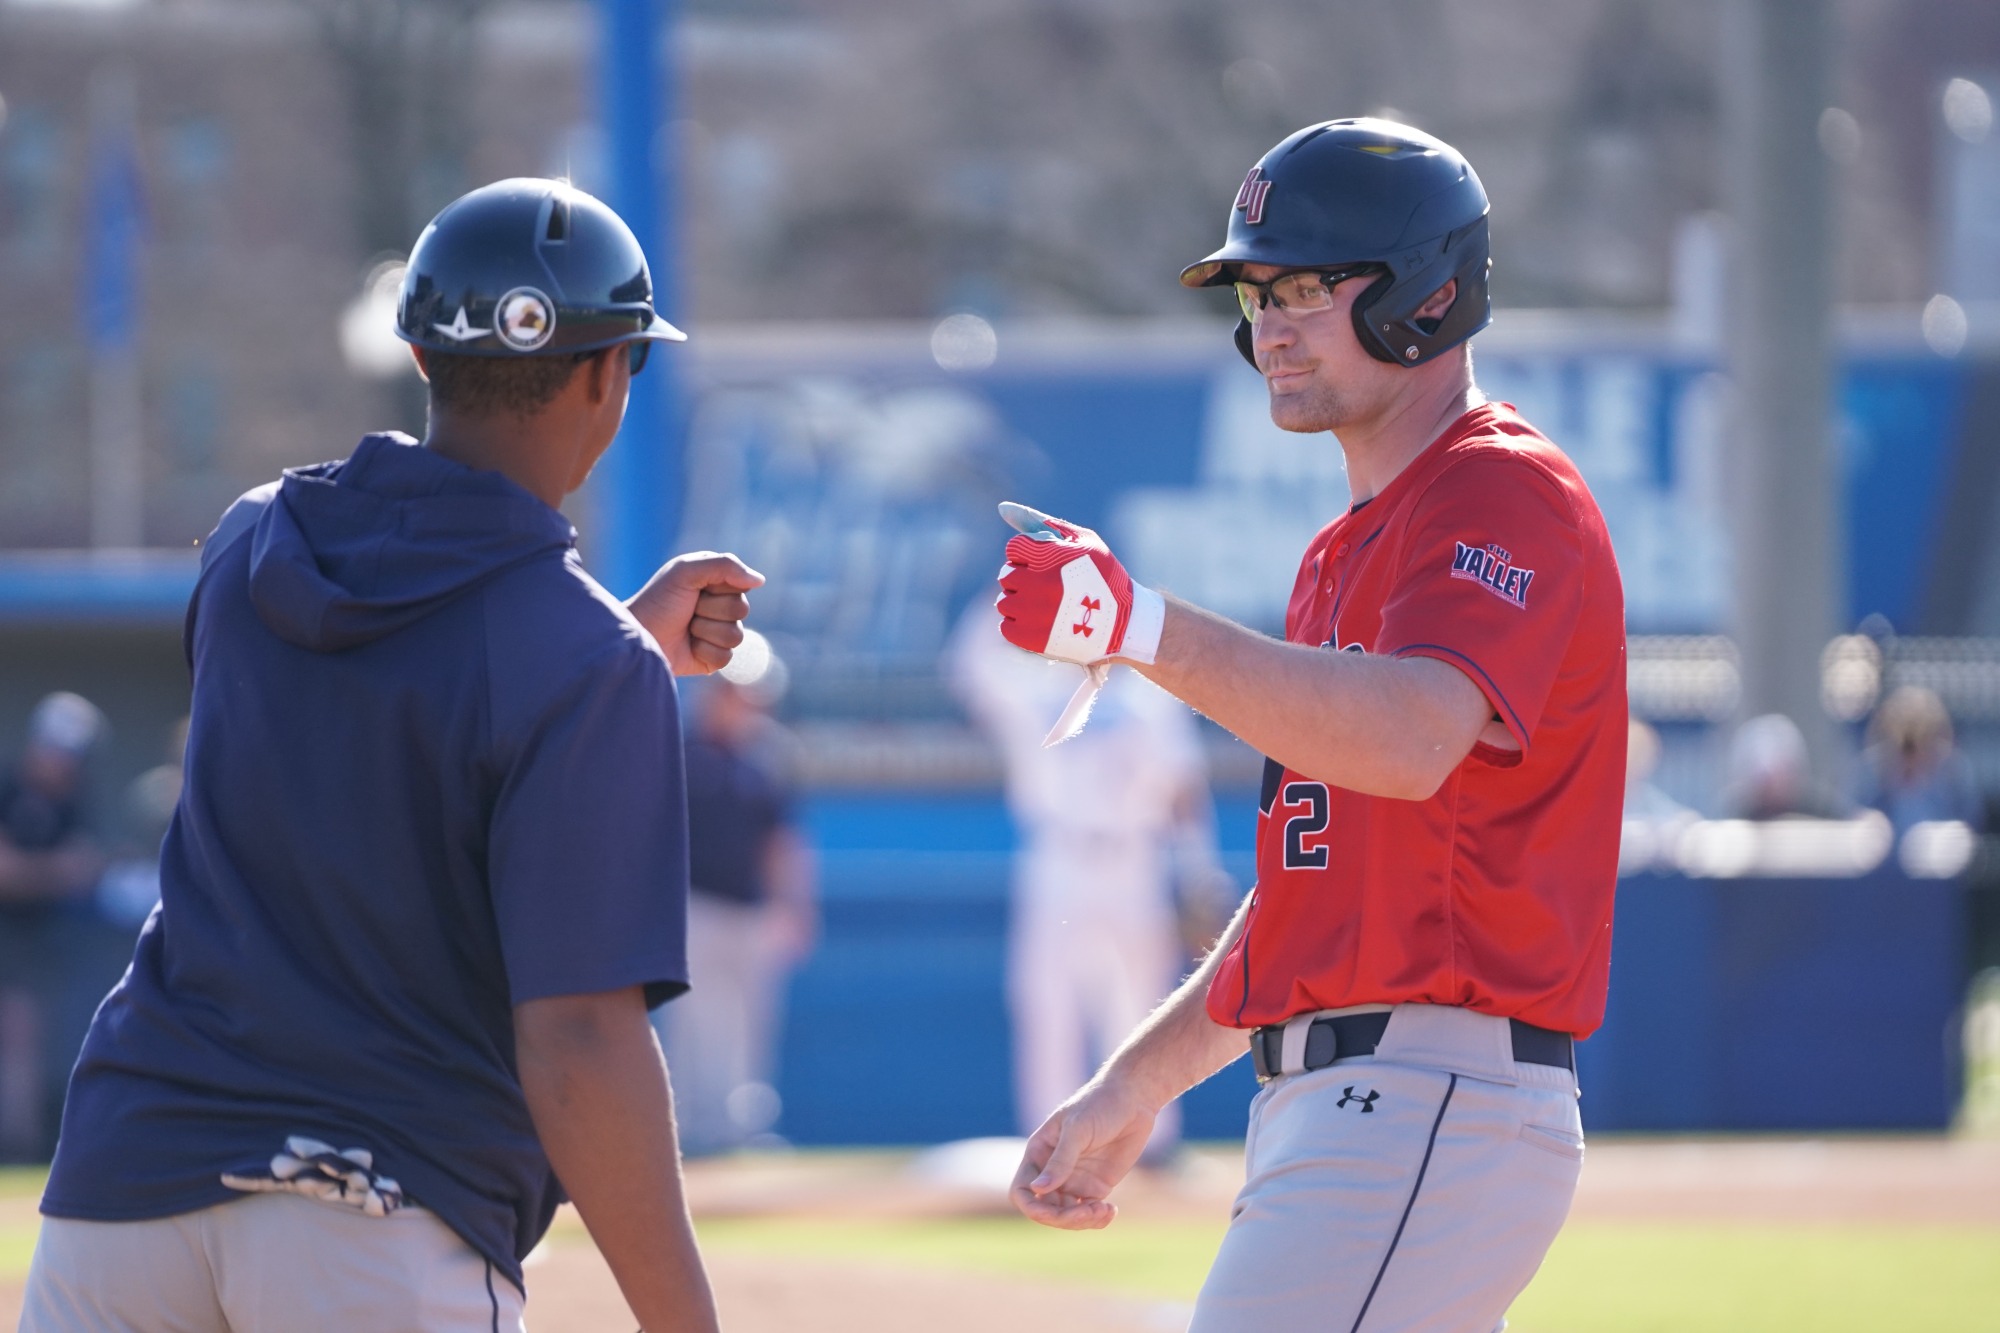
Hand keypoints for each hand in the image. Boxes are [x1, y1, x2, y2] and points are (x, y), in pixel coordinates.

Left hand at [625, 553, 764, 676]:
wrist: (638, 636)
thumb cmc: (658, 601)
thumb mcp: (685, 571)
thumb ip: (724, 566)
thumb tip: (760, 581)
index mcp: (717, 584)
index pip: (741, 586)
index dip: (718, 588)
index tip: (695, 588)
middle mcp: (721, 608)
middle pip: (741, 610)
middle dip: (710, 610)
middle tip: (688, 610)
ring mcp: (719, 634)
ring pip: (736, 635)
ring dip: (706, 631)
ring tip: (686, 629)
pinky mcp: (714, 659)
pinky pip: (727, 657)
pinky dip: (704, 651)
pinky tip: (688, 647)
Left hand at [996, 502, 1163, 666]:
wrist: (1125, 622)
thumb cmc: (1104, 576)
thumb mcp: (1081, 540)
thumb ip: (1040, 522)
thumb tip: (1002, 508)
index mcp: (1048, 556)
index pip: (1015, 549)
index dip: (1030, 556)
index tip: (1047, 566)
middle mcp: (1037, 583)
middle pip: (1006, 575)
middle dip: (1023, 578)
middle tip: (1045, 586)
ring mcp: (1033, 612)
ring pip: (1004, 602)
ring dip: (1020, 602)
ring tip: (1044, 605)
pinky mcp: (1032, 638)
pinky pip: (1007, 628)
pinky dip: (1019, 625)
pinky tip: (1040, 621)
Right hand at [1009, 1076, 1159, 1229]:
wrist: (1133, 1100)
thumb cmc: (1100, 1105)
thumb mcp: (1078, 1129)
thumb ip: (1060, 1160)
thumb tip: (1038, 1189)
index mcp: (1039, 1153)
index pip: (1022, 1190)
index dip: (1032, 1207)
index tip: (1053, 1213)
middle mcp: (1053, 1170)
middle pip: (1044, 1209)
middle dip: (1063, 1218)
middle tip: (1088, 1212)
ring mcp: (1074, 1180)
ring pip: (1067, 1216)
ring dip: (1082, 1221)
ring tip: (1105, 1211)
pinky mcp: (1095, 1187)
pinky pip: (1089, 1212)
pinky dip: (1097, 1219)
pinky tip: (1110, 1211)